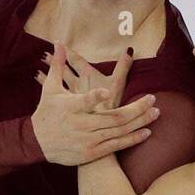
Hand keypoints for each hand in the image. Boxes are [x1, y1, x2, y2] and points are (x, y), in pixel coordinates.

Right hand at [29, 41, 158, 165]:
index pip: (84, 101)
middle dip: (136, 109)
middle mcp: (81, 125)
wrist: (38, 143)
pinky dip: (132, 139)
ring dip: (139, 122)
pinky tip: (146, 132)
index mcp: (70, 108)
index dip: (94, 97)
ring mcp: (87, 140)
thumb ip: (58, 66)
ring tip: (156, 113)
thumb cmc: (46, 113)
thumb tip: (58, 43)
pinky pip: (116, 145)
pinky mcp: (91, 152)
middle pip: (113, 117)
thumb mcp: (50, 89)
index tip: (106, 91)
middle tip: (153, 99)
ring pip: (118, 131)